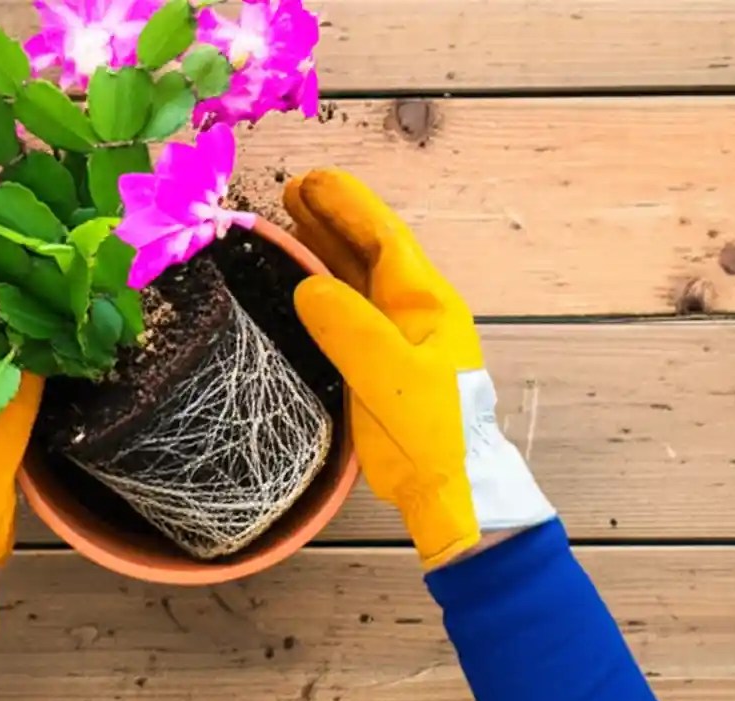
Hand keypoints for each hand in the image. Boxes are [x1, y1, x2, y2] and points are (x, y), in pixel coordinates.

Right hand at [284, 170, 554, 568]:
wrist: (446, 485)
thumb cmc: (432, 430)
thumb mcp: (392, 377)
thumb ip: (352, 329)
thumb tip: (308, 284)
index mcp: (423, 302)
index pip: (383, 238)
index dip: (347, 205)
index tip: (309, 181)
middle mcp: (410, 309)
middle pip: (368, 249)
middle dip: (331, 217)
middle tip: (289, 190)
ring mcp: (394, 335)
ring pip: (356, 277)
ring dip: (324, 247)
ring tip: (288, 221)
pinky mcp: (375, 362)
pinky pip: (345, 311)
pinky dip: (321, 288)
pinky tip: (297, 282)